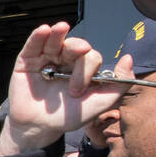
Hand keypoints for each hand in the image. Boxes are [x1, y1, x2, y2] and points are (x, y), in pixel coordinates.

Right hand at [0, 22, 127, 154]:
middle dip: (76, 58)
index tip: (78, 92)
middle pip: (75, 46)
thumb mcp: (100, 103)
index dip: (87, 70)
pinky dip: (37, 36)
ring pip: (55, 40)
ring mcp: (46, 60)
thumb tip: (129, 58)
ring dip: (58, 33)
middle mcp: (65, 60)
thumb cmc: (68, 117)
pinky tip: (44, 30)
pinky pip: (33, 45)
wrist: (40, 129)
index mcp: (83, 67)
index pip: (90, 56)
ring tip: (61, 28)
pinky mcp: (27, 62)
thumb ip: (120, 84)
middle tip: (72, 87)